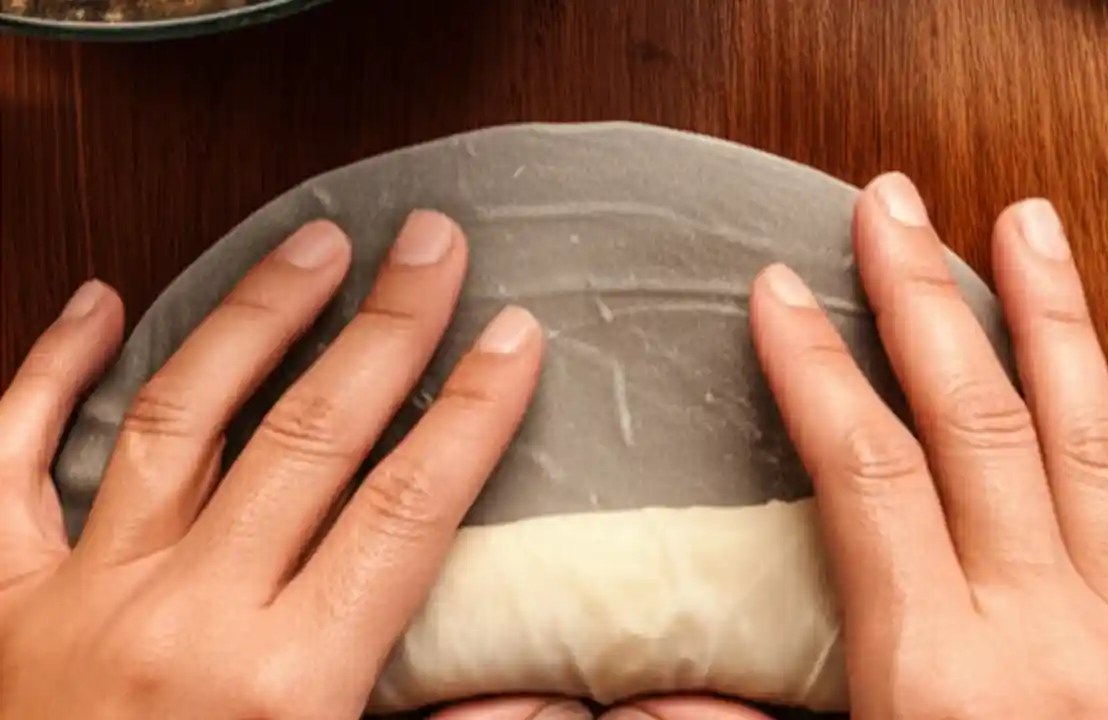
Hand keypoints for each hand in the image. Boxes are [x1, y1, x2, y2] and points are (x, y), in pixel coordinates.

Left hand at [0, 213, 563, 718]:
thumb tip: (538, 692)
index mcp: (285, 689)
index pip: (406, 511)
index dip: (470, 413)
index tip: (513, 336)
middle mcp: (185, 623)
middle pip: (314, 436)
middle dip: (388, 328)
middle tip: (432, 245)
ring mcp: (84, 600)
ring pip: (179, 417)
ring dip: (258, 319)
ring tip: (314, 246)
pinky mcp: (1, 604)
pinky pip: (8, 462)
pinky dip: (48, 372)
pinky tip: (97, 305)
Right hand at [742, 173, 1107, 717]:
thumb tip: (639, 695)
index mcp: (940, 675)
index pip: (866, 475)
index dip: (814, 370)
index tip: (774, 290)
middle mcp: (1044, 634)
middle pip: (975, 424)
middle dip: (922, 300)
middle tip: (890, 206)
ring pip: (1096, 443)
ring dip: (1059, 321)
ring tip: (1028, 224)